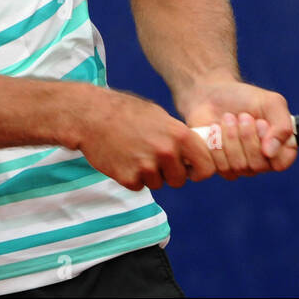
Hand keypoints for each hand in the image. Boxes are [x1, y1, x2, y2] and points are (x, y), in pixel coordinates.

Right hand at [72, 88, 216, 190]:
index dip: (199, 171)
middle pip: (180, 180)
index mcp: (179, 135)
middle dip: (170, 174)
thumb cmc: (127, 112)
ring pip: (158, 184)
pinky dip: (133, 177)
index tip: (191, 171)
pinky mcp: (129, 178)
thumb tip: (196, 154)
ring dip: (150, 175)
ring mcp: (147, 166)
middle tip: (155, 158)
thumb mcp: (160, 117)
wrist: (92, 116)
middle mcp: (166, 151)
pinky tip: (124, 158)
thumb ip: (179, 137)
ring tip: (135, 153)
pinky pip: (139, 186)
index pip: (206, 167)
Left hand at [176, 76, 297, 179]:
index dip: (271, 144)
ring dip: (230, 137)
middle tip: (242, 115)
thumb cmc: (245, 98)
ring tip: (227, 118)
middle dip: (247, 136)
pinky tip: (214, 128)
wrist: (213, 95)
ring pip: (238, 166)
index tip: (261, 123)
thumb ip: (282, 125)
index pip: (282, 161)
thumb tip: (271, 151)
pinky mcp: (220, 167)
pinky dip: (215, 143)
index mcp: (280, 148)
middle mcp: (262, 161)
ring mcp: (241, 167)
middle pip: (258, 165)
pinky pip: (219, 167)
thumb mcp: (271, 102)